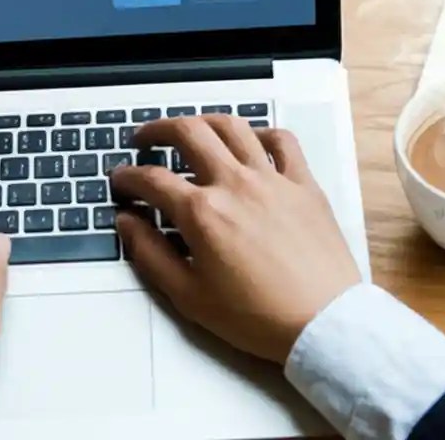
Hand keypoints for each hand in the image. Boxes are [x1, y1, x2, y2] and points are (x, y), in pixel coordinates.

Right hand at [112, 116, 360, 363]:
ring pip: (232, 126)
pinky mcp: (304, 184)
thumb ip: (150, 254)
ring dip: (204, 122)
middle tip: (145, 140)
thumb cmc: (258, 317)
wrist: (322, 323)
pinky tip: (251, 143)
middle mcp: (235, 184)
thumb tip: (127, 223)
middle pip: (188, 133)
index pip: (152, 179)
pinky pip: (282, 141)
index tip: (121, 181)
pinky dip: (261, 134)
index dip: (128, 177)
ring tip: (191, 130)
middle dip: (157, 130)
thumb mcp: (189, 297)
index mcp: (203, 213)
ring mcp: (272, 179)